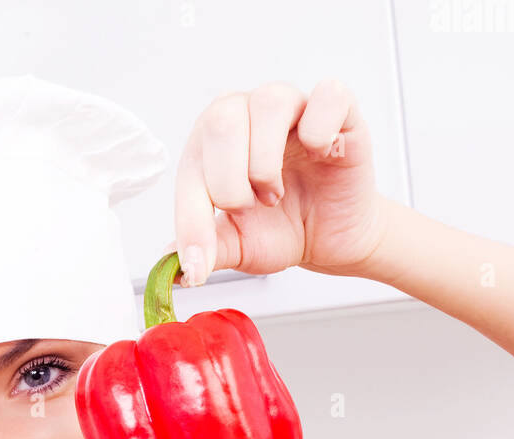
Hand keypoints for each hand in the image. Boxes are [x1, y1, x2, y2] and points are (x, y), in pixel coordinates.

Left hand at [169, 79, 388, 286]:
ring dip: (267, 163)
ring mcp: (294, 107)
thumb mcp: (240, 246)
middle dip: (229, 183)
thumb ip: (209, 248)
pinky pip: (328, 96)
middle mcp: (249, 113)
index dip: (192, 218)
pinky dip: (320, 130)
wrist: (332, 239)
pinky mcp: (340, 111)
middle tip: (250, 209)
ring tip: (276, 193)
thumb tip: (172, 266)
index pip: (191, 164)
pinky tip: (319, 157)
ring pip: (268, 104)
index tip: (200, 262)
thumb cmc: (283, 229)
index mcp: (214, 141)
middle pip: (221, 121)